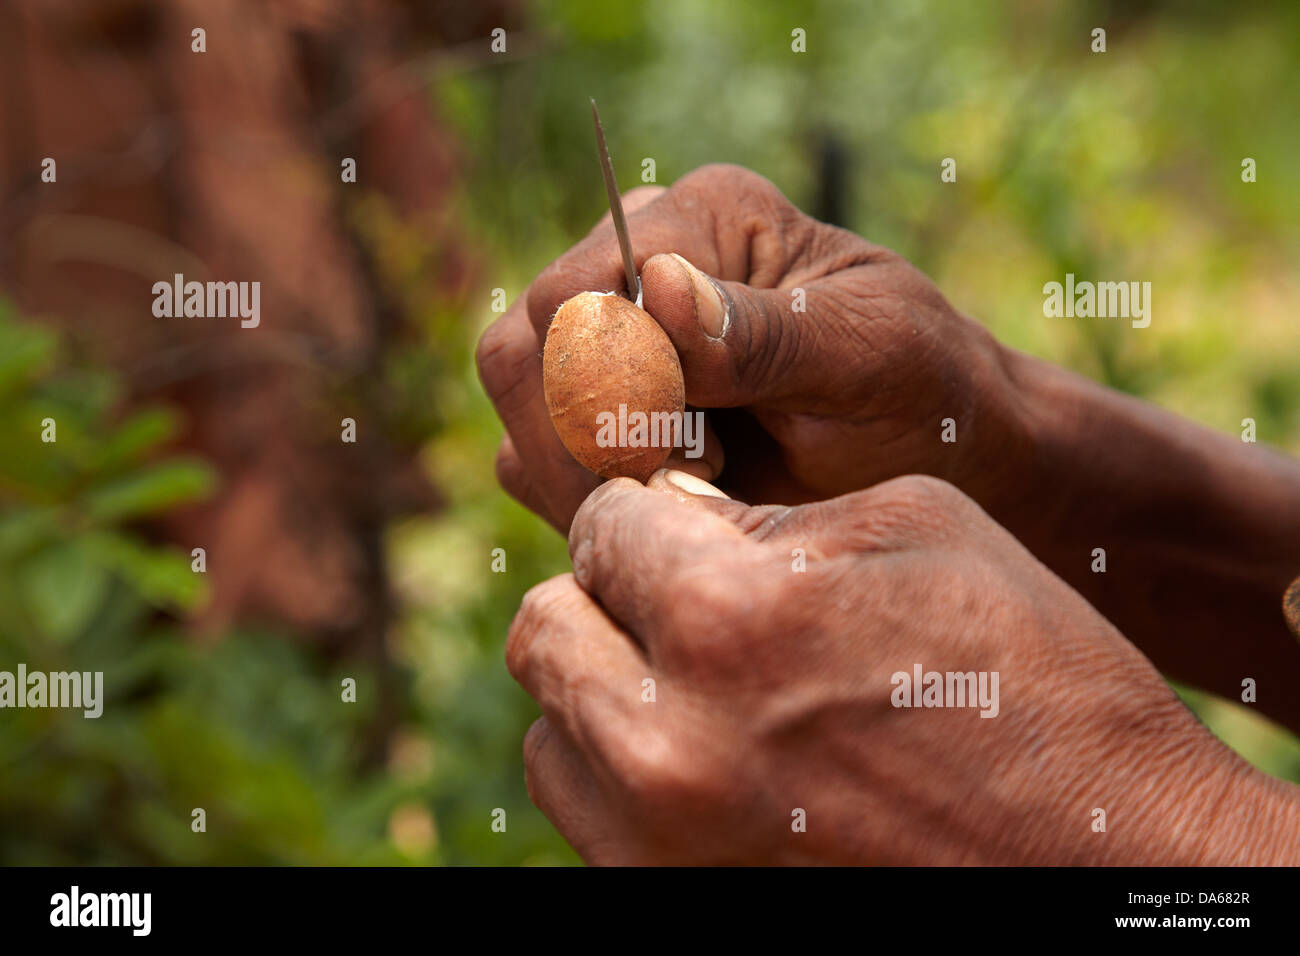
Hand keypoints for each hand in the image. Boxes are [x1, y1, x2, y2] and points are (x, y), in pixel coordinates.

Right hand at [477, 165, 1026, 531]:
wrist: (928, 457)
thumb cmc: (915, 391)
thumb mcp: (865, 355)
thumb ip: (766, 332)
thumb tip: (658, 286)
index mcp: (699, 220)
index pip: (576, 293)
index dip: (608, 385)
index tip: (692, 451)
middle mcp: (634, 269)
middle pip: (523, 351)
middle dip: (586, 442)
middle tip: (681, 486)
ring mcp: (605, 345)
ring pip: (521, 414)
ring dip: (584, 479)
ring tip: (689, 499)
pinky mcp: (595, 416)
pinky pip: (533, 463)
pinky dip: (585, 502)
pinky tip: (669, 511)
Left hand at [506, 471, 1297, 863]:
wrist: (1104, 858)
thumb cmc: (1032, 679)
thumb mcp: (915, 531)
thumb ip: (766, 512)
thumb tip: (671, 518)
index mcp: (727, 620)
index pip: (601, 524)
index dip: (646, 513)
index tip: (681, 523)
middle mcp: (665, 745)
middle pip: (546, 625)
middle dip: (607, 594)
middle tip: (681, 595)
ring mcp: (660, 844)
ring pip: (552, 726)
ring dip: (606, 686)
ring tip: (701, 682)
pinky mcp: (669, 898)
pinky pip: (586, 812)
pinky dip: (622, 768)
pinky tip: (709, 748)